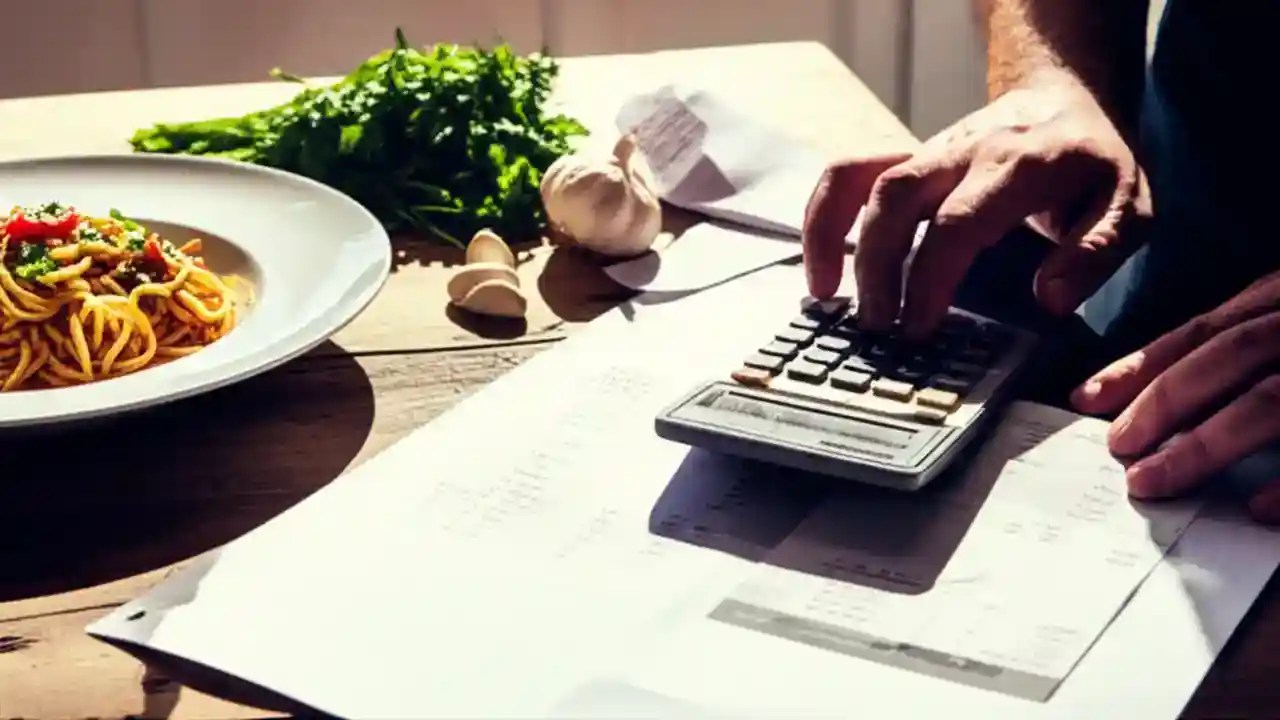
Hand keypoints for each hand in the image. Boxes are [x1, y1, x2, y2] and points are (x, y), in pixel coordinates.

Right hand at [803, 80, 1142, 339]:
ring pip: (866, 183)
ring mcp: (927, 151)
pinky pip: (847, 173)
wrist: (1063, 101)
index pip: (958, 222)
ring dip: (839, 242)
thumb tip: (1049, 299)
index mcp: (1019, 166)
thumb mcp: (1131, 206)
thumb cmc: (1093, 163)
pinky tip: (820, 269)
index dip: (930, 278)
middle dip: (877, 266)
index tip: (918, 328)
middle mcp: (964, 151)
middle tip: (878, 328)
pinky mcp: (905, 158)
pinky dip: (821, 217)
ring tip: (832, 300)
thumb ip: (1097, 251)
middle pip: (898, 199)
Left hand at [1071, 269, 1279, 523]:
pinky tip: (1255, 509)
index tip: (1082, 399)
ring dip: (1204, 444)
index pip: (1200, 333)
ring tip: (1150, 482)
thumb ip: (1242, 345)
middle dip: (1163, 402)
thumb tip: (1158, 396)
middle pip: (1227, 356)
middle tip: (1115, 447)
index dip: (1138, 366)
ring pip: (1269, 402)